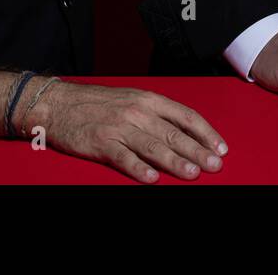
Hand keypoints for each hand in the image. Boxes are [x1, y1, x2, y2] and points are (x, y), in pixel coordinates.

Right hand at [32, 81, 227, 183]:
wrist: (58, 103)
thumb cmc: (96, 102)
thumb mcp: (131, 98)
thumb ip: (156, 114)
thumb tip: (185, 133)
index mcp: (147, 99)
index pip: (185, 115)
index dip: (205, 132)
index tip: (220, 146)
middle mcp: (136, 112)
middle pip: (173, 133)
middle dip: (197, 150)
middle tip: (214, 164)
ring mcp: (119, 127)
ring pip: (153, 146)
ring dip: (175, 162)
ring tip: (192, 173)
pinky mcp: (101, 143)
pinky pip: (124, 158)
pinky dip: (139, 169)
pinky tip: (152, 179)